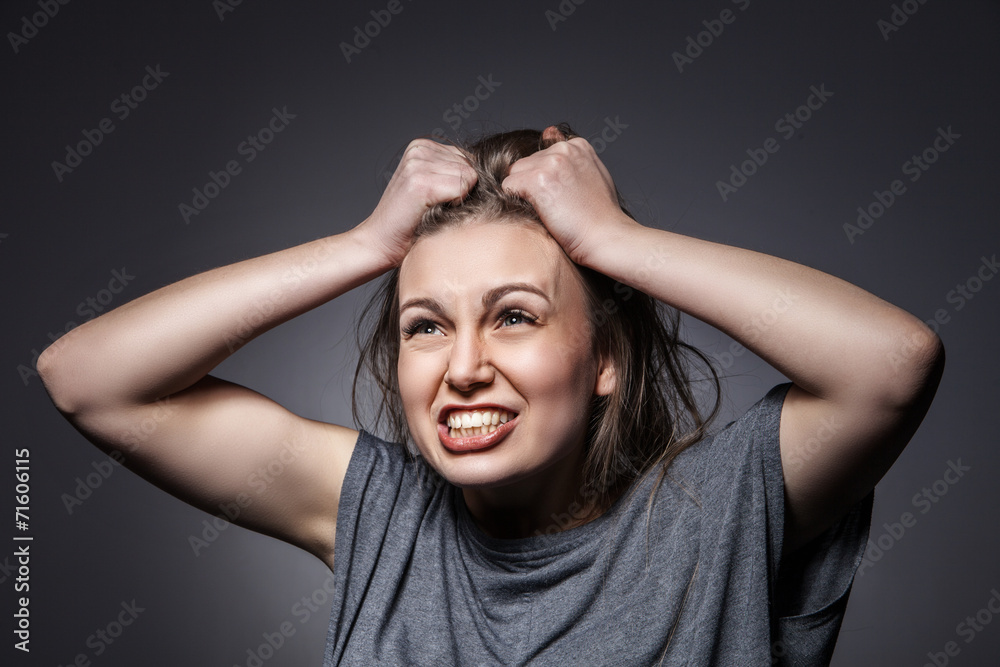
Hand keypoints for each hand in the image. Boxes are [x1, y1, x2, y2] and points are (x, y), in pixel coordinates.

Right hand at [357, 138, 477, 266]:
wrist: (380, 243)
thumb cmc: (411, 222)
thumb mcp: (434, 188)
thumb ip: (455, 173)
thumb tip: (500, 171)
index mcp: (422, 146)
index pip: (469, 158)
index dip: (465, 184)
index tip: (442, 199)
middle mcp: (420, 149)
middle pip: (472, 166)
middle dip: (464, 190)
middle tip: (437, 207)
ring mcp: (418, 163)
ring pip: (470, 177)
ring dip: (458, 199)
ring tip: (434, 209)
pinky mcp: (420, 182)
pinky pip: (463, 188)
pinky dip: (455, 205)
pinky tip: (433, 212)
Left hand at [501, 127, 636, 264]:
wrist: (605, 236)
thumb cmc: (602, 214)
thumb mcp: (593, 174)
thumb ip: (572, 155)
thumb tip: (549, 131)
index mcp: (577, 145)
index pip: (542, 156)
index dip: (546, 179)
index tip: (563, 196)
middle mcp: (563, 149)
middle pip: (525, 164)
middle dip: (532, 185)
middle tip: (554, 207)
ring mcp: (549, 163)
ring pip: (514, 174)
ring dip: (523, 194)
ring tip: (547, 211)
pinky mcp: (536, 181)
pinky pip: (508, 187)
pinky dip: (516, 202)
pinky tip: (538, 213)